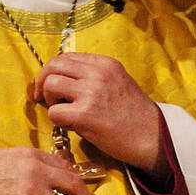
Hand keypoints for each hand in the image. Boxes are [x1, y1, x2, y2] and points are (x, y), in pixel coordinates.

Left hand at [32, 53, 164, 176]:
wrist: (153, 137)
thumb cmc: (134, 115)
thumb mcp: (118, 83)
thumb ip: (94, 77)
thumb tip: (66, 79)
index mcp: (105, 64)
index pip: (66, 57)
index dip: (52, 71)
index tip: (49, 84)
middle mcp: (97, 73)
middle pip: (54, 66)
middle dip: (42, 82)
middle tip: (43, 98)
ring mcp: (91, 93)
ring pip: (50, 85)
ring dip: (50, 101)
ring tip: (63, 113)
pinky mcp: (85, 115)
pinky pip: (54, 112)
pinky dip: (57, 121)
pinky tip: (72, 126)